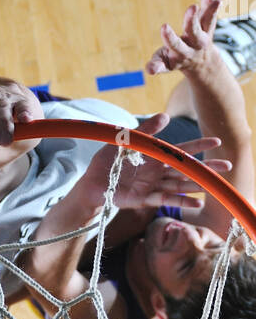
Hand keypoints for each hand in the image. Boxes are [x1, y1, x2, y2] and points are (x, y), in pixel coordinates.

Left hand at [82, 112, 231, 211]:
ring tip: (215, 184)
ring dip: (198, 185)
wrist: (90, 183)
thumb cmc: (107, 162)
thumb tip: (166, 116)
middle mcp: (157, 172)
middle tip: (227, 165)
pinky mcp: (144, 199)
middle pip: (186, 169)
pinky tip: (196, 203)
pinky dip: (181, 201)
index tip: (216, 141)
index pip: (181, 149)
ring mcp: (152, 186)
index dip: (198, 145)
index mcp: (154, 157)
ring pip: (180, 184)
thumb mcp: (125, 141)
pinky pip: (165, 200)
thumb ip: (145, 131)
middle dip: (206, 167)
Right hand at [145, 0, 221, 77]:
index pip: (176, 46)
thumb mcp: (165, 64)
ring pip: (208, 20)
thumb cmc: (176, 60)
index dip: (169, 38)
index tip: (164, 27)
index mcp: (183, 54)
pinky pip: (209, 3)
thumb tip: (149, 70)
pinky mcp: (208, 20)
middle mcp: (196, 42)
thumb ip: (157, 65)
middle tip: (192, 7)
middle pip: (194, 32)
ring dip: (212, 10)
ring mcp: (204, 31)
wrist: (202, 62)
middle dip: (192, 21)